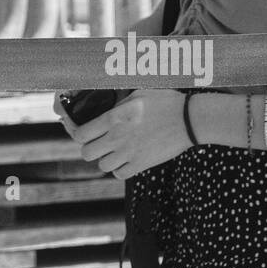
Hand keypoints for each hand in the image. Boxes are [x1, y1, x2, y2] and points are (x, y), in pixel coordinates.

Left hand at [57, 89, 191, 178]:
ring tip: (113, 150)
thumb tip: (105, 106)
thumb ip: (117, 102)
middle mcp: (117, 137)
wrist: (189, 120)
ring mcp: (129, 152)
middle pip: (86, 153)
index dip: (77, 133)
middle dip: (89, 148)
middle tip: (98, 143)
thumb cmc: (165, 101)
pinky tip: (126, 159)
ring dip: (105, 158)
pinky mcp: (142, 164)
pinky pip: (120, 174)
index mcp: (113, 117)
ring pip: (102, 165)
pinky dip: (119, 169)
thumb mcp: (137, 93)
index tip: (83, 131)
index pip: (80, 134)